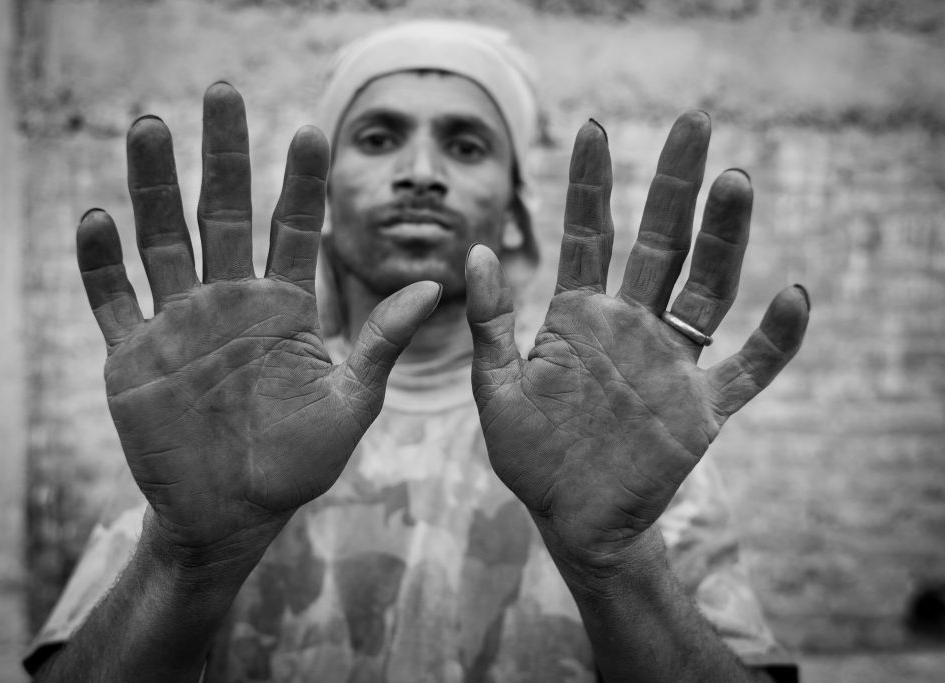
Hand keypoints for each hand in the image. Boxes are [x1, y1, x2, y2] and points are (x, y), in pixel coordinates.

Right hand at [78, 83, 439, 565]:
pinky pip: (113, 301)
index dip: (302, 182)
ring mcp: (177, 323)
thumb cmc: (297, 462)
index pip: (294, 228)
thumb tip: (432, 286)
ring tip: (149, 127)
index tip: (313, 130)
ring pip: (162, 240)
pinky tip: (97, 220)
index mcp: (283, 306)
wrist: (233, 514)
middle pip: (221, 213)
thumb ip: (384, 343)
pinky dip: (101, 265)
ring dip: (152, 186)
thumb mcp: (351, 402)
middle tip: (223, 92)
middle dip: (221, 156)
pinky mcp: (132, 356)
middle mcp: (229, 301)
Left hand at [465, 114, 808, 569]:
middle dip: (674, 186)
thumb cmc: (532, 454)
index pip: (589, 235)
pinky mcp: (701, 408)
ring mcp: (669, 363)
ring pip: (705, 290)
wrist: (572, 519)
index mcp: (579, 316)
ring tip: (735, 183)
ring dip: (724, 241)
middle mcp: (630, 326)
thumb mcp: (495, 387)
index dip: (590, 184)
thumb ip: (489, 323)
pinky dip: (773, 339)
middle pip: (660, 244)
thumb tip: (473, 251)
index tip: (591, 128)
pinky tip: (792, 297)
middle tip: (694, 123)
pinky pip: (747, 369)